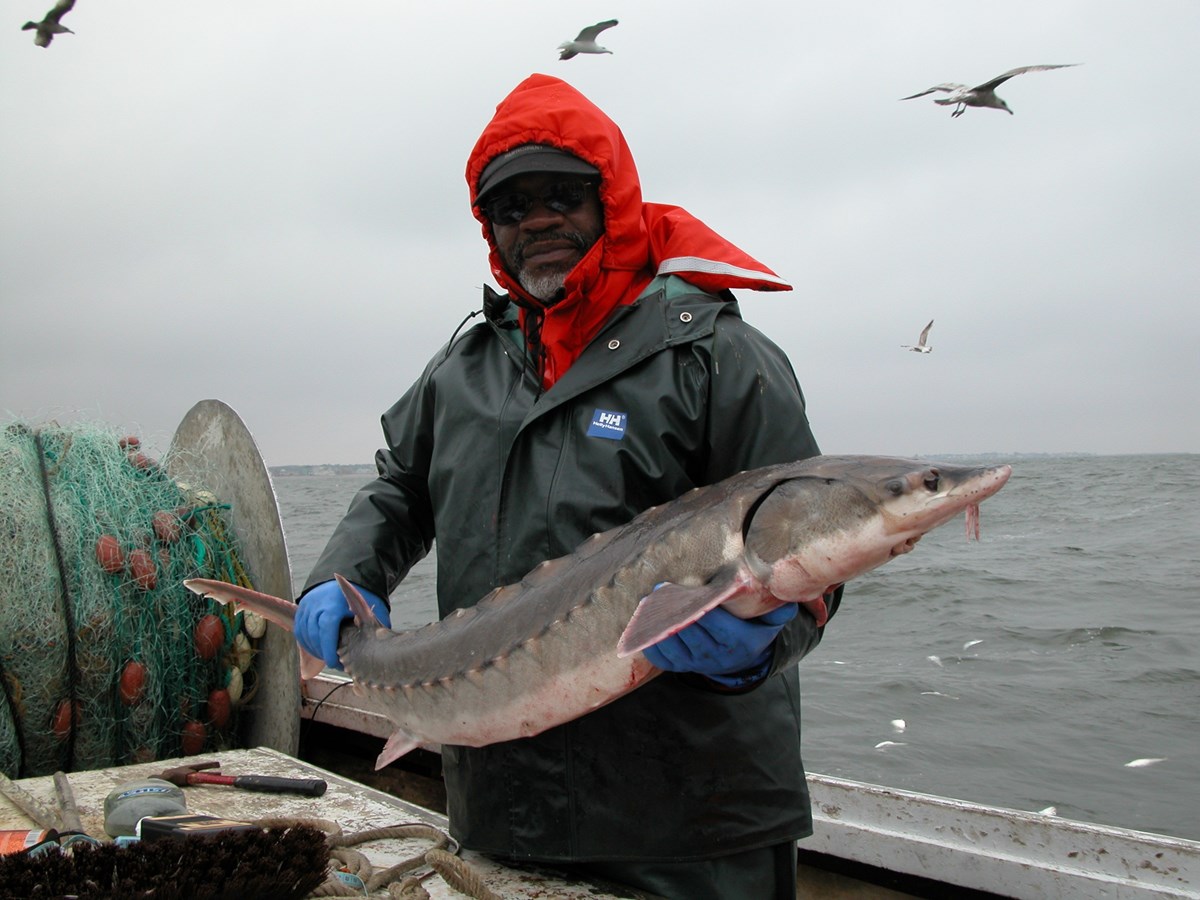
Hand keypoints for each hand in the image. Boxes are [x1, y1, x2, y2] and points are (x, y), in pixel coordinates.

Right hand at [295, 579, 390, 669]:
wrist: (351, 578)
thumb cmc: (363, 598)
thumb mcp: (369, 612)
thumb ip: (368, 631)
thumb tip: (369, 654)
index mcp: (335, 604)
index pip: (326, 629)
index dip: (328, 649)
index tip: (335, 662)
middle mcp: (318, 603)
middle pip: (313, 633)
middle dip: (322, 652)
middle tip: (334, 662)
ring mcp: (308, 604)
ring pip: (304, 633)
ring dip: (313, 649)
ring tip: (326, 657)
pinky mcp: (302, 607)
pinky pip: (299, 629)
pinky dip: (306, 642)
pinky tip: (316, 650)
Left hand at [643, 603, 797, 687]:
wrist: (741, 659)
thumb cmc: (754, 629)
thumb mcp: (771, 619)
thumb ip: (778, 607)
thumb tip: (781, 592)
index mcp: (739, 643)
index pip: (716, 625)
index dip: (699, 608)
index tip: (686, 590)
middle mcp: (716, 657)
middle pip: (691, 633)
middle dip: (674, 611)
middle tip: (660, 589)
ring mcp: (696, 664)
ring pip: (673, 645)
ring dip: (657, 624)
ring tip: (649, 601)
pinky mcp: (680, 667)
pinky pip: (662, 658)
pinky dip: (650, 642)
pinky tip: (644, 623)